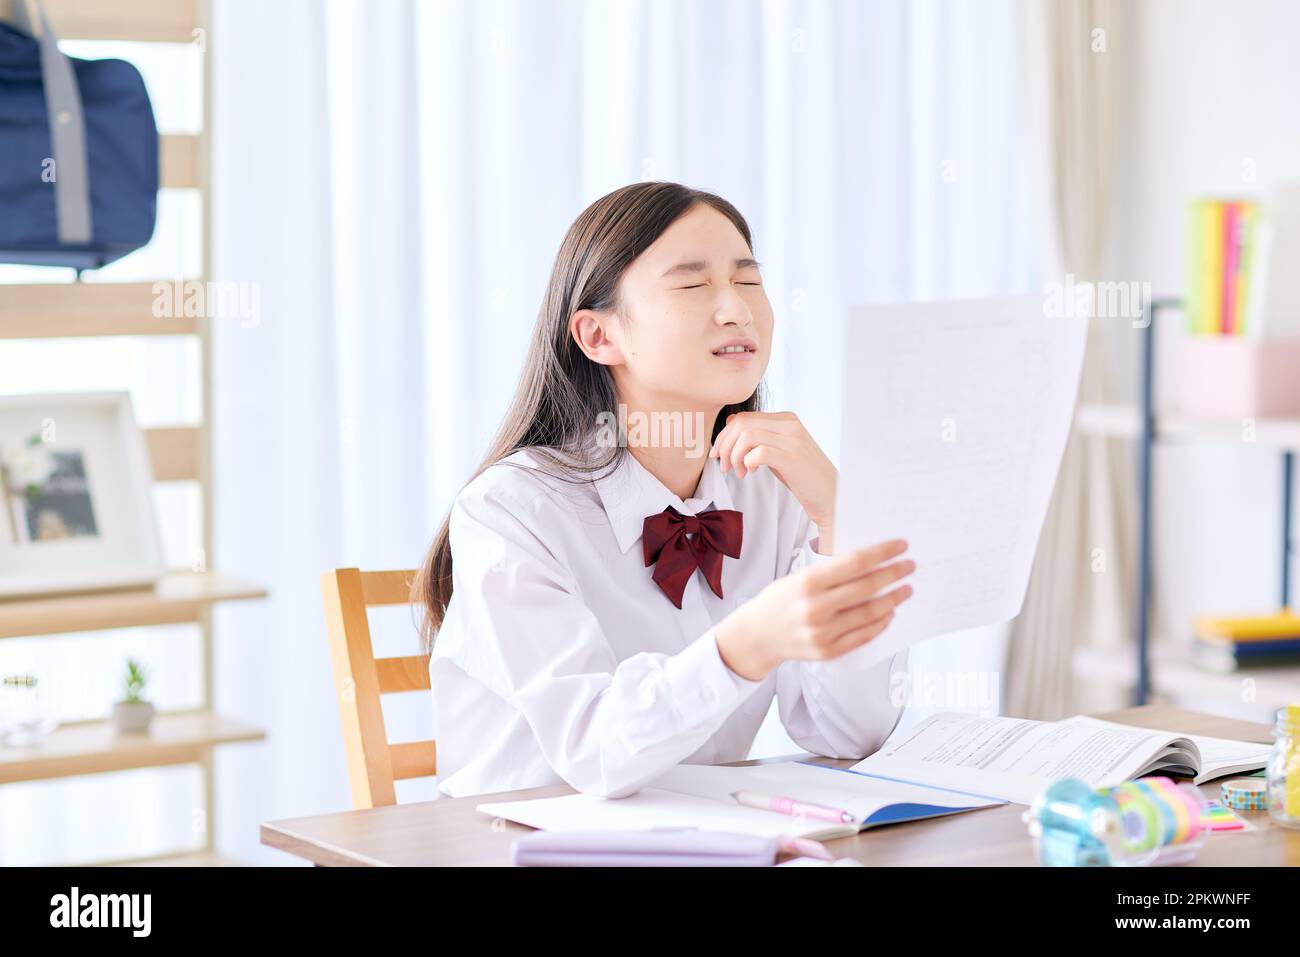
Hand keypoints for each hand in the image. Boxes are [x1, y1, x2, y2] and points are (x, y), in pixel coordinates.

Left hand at [710, 411, 837, 548]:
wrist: (830, 495)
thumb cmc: (802, 475)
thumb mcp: (778, 450)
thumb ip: (759, 435)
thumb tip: (730, 422)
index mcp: (785, 419)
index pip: (743, 417)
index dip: (724, 436)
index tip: (720, 455)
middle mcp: (789, 424)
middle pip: (741, 424)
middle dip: (725, 446)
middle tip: (725, 467)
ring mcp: (792, 440)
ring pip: (746, 435)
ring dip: (735, 456)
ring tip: (739, 473)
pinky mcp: (792, 458)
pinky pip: (758, 452)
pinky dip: (747, 463)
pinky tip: (750, 473)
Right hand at [714, 539, 914, 680]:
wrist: (757, 635)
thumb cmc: (780, 600)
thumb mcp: (798, 577)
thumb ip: (831, 573)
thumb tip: (872, 562)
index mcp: (807, 583)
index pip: (855, 563)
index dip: (882, 553)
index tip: (901, 546)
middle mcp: (816, 608)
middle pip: (867, 587)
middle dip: (894, 574)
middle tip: (910, 566)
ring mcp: (823, 633)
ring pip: (870, 613)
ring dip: (894, 599)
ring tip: (906, 589)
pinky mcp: (828, 651)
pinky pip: (863, 636)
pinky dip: (881, 623)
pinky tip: (890, 612)